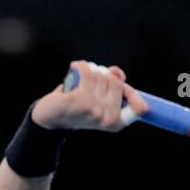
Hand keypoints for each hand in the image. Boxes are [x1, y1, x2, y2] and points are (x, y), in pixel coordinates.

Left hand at [30, 60, 149, 131]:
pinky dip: (78, 67)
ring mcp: (94, 110)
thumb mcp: (100, 99)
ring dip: (89, 72)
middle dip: (102, 77)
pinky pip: (87, 71)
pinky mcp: (79, 100)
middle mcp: (107, 119)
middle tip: (88, 86)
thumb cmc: (76, 106)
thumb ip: (115, 86)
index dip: (131, 93)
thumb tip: (116, 73)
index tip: (116, 81)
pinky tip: (72, 72)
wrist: (49, 118)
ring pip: (101, 75)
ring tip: (78, 84)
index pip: (140, 107)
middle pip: (116, 81)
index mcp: (116, 122)